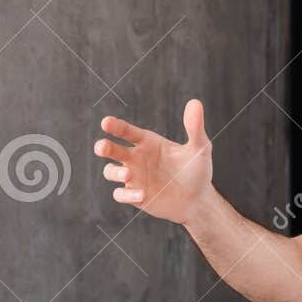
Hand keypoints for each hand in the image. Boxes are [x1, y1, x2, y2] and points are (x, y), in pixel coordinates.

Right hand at [96, 99, 214, 224]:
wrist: (198, 199)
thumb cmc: (197, 170)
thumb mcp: (199, 148)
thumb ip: (195, 127)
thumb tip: (195, 102)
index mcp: (147, 142)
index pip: (126, 131)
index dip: (115, 126)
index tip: (106, 122)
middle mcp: (136, 158)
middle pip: (112, 150)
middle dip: (104, 147)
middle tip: (101, 147)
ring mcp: (133, 177)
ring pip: (111, 172)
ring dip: (115, 172)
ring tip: (127, 174)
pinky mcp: (135, 197)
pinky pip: (121, 194)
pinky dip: (127, 194)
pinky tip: (141, 195)